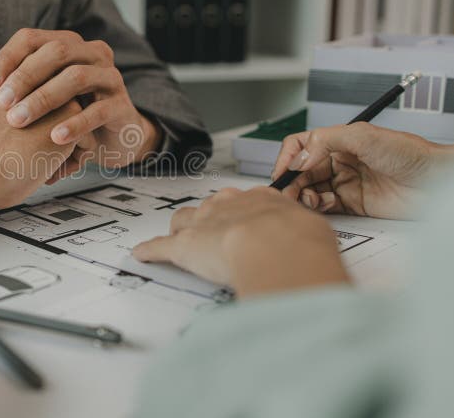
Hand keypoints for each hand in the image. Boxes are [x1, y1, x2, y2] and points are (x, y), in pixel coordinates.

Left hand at [0, 29, 161, 174]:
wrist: (114, 139)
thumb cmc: (71, 114)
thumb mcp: (46, 94)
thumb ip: (23, 84)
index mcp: (69, 45)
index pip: (33, 38)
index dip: (8, 57)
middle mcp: (92, 54)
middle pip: (56, 52)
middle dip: (24, 77)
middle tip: (1, 103)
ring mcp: (110, 77)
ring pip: (76, 77)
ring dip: (43, 98)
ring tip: (18, 120)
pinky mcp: (123, 105)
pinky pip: (98, 111)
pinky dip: (74, 123)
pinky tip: (54, 137)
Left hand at [133, 187, 348, 297]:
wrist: (275, 244)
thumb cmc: (299, 237)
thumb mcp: (311, 231)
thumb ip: (303, 236)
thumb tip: (310, 247)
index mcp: (258, 199)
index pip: (243, 203)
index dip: (241, 215)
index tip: (243, 224)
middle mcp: (227, 205)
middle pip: (209, 208)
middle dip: (208, 220)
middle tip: (212, 235)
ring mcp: (203, 223)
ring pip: (183, 221)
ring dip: (180, 232)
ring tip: (176, 241)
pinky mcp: (183, 246)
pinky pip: (160, 246)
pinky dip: (151, 251)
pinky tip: (142, 254)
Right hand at [272, 123, 442, 218]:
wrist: (437, 182)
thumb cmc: (410, 154)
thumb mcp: (364, 136)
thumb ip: (325, 141)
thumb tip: (299, 158)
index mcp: (337, 142)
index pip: (300, 147)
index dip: (287, 159)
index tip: (282, 172)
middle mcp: (338, 161)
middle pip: (300, 171)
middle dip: (291, 182)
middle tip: (288, 193)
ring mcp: (344, 183)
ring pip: (309, 189)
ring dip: (302, 195)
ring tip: (308, 199)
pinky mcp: (351, 204)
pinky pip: (323, 206)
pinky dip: (317, 206)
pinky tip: (322, 204)